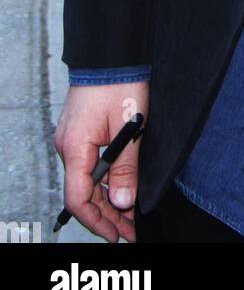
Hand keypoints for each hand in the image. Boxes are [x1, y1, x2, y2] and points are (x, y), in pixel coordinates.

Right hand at [54, 82, 148, 242]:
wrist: (111, 54)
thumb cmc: (120, 84)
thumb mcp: (130, 128)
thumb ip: (126, 167)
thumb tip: (124, 202)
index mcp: (75, 148)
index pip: (78, 198)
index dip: (97, 221)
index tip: (116, 235)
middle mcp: (68, 148)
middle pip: (83, 193)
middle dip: (107, 215)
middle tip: (130, 232)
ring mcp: (72, 140)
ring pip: (87, 180)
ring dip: (107, 199)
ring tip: (130, 217)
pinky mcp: (80, 133)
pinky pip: (89, 165)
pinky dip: (105, 180)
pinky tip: (121, 188)